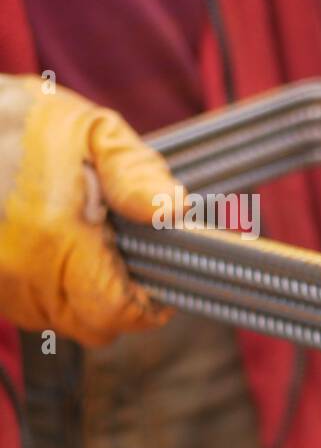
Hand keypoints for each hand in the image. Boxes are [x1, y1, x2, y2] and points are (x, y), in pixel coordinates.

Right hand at [0, 75, 175, 345]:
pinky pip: (27, 311)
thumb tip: (174, 209)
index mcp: (56, 233)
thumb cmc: (26, 120)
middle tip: (125, 260)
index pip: (117, 312)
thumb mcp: (92, 131)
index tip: (160, 280)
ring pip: (60, 323)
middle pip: (93, 327)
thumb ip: (136, 174)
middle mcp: (20, 267)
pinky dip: (47, 293)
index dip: (148, 304)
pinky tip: (53, 252)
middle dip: (120, 302)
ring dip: (83, 299)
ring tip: (84, 249)